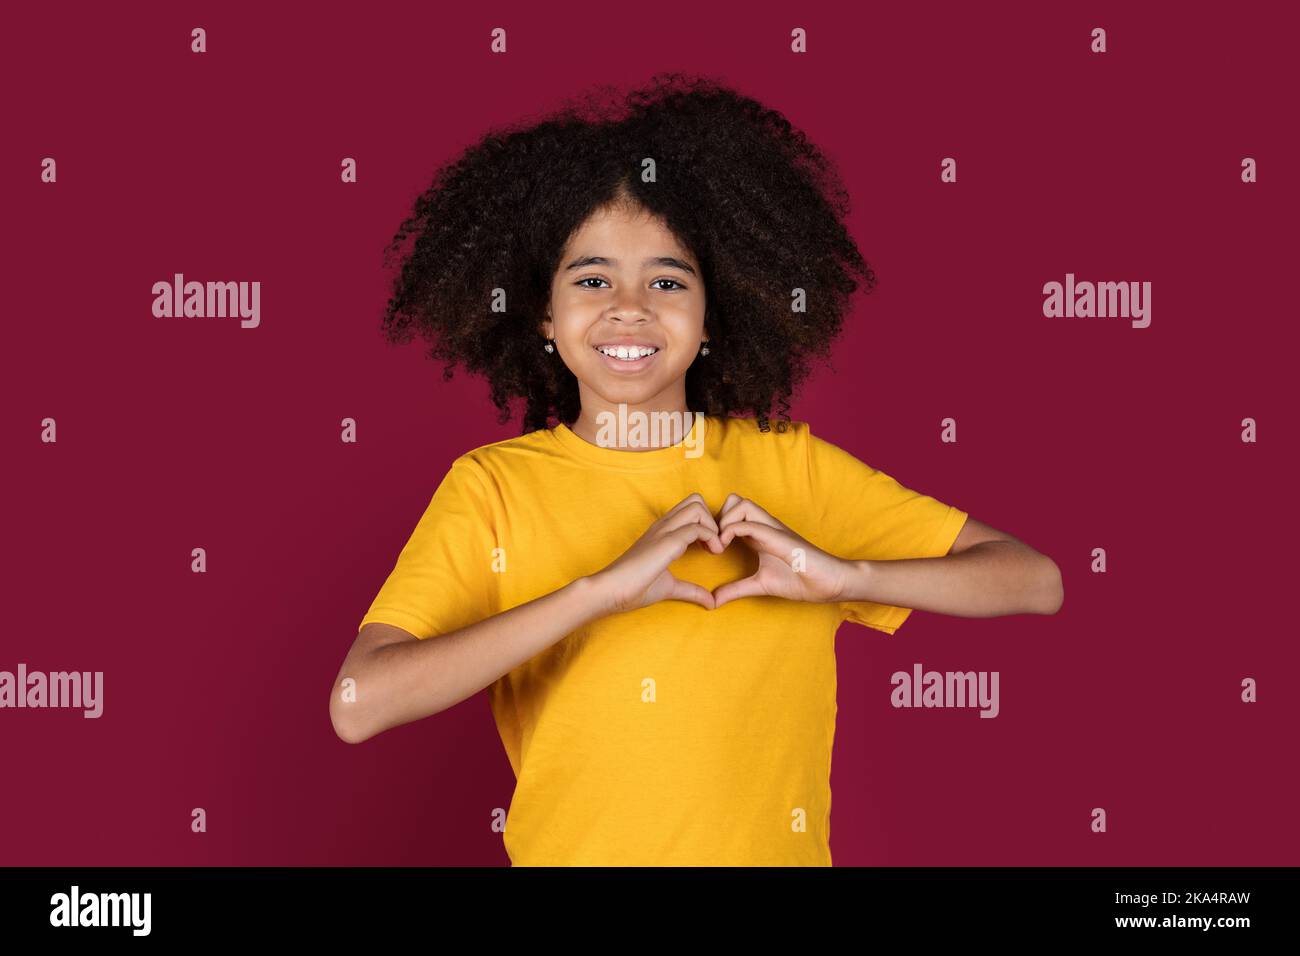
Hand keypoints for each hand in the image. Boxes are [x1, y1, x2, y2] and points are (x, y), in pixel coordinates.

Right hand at [591, 493, 724, 613]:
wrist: (610, 591)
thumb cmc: (633, 588)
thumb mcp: (670, 587)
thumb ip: (691, 590)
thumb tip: (711, 602)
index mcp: (662, 531)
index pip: (690, 508)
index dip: (706, 524)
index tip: (709, 547)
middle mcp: (663, 525)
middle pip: (696, 500)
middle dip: (712, 519)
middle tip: (713, 544)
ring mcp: (664, 531)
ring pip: (698, 507)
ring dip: (713, 526)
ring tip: (714, 549)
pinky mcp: (667, 542)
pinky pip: (697, 527)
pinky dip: (711, 538)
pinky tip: (712, 554)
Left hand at [712, 494, 850, 608]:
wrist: (830, 582)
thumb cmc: (801, 580)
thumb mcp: (760, 585)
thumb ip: (736, 589)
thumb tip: (713, 600)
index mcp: (758, 534)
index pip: (731, 512)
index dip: (713, 525)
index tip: (705, 547)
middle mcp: (763, 526)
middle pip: (733, 500)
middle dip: (716, 517)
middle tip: (710, 543)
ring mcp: (771, 528)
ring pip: (740, 504)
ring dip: (723, 521)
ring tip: (718, 546)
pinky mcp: (778, 536)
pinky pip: (749, 523)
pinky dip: (730, 531)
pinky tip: (724, 548)